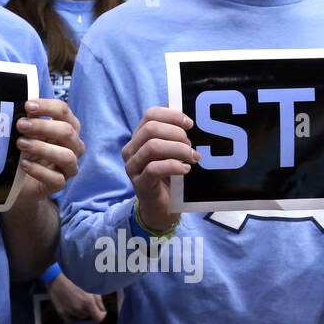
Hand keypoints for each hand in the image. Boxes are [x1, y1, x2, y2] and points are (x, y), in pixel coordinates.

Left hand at [13, 98, 83, 205]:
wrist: (19, 182)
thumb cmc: (25, 150)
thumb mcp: (25, 133)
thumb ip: (26, 121)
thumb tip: (14, 108)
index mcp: (66, 127)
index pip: (64, 111)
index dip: (47, 107)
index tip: (27, 106)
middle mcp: (72, 146)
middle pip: (67, 132)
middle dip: (43, 126)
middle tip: (21, 125)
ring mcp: (69, 167)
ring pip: (66, 156)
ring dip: (42, 148)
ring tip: (21, 144)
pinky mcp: (60, 184)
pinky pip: (57, 179)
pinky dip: (39, 171)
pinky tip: (24, 165)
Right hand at [47, 273, 106, 322]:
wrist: (56, 281)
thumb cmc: (73, 283)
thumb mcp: (89, 289)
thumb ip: (98, 300)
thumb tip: (103, 310)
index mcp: (88, 301)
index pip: (99, 318)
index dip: (101, 315)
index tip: (100, 312)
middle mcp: (80, 308)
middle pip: (89, 316)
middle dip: (89, 311)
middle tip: (84, 302)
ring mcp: (70, 312)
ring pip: (80, 317)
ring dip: (80, 312)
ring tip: (76, 302)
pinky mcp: (62, 314)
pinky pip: (71, 320)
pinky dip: (72, 316)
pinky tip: (70, 307)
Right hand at [123, 106, 197, 231]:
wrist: (163, 208)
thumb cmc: (169, 177)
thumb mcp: (171, 152)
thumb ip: (174, 136)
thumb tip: (187, 119)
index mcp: (139, 137)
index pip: (150, 114)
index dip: (172, 115)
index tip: (190, 124)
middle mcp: (131, 149)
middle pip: (151, 128)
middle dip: (176, 134)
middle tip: (191, 146)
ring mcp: (133, 167)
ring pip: (153, 147)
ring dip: (178, 150)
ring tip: (192, 158)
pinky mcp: (140, 183)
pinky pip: (154, 168)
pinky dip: (174, 166)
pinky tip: (186, 169)